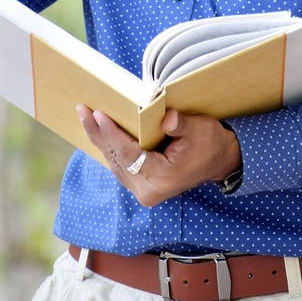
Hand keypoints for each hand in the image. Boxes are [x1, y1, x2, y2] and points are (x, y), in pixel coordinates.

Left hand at [77, 106, 241, 206]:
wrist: (219, 160)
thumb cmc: (210, 142)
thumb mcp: (199, 129)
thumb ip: (180, 125)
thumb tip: (167, 118)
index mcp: (162, 178)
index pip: (129, 154)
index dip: (112, 134)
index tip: (98, 115)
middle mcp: (147, 190)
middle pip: (116, 158)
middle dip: (98, 134)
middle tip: (82, 110)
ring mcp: (142, 190)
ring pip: (114, 162)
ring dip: (100, 139)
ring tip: (85, 116)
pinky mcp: (140, 185)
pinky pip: (119, 164)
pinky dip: (109, 146)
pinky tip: (98, 130)